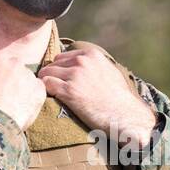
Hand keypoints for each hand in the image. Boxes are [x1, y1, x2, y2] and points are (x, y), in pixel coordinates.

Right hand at [0, 49, 45, 129]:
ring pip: (24, 78)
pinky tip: (20, 105)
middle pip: (11, 68)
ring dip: (19, 86)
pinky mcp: (40, 89)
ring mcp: (29, 75)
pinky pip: (36, 89)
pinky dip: (30, 96)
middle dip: (6, 78)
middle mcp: (16, 62)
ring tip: (10, 102)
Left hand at [38, 46, 157, 144]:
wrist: (124, 114)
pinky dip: (45, 91)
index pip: (63, 57)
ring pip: (46, 73)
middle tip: (56, 90)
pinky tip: (51, 99)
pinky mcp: (69, 91)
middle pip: (53, 64)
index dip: (60, 70)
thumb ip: (94, 64)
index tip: (62, 81)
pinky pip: (46, 84)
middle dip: (53, 76)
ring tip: (52, 96)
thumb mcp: (109, 71)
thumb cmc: (119, 97)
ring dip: (47, 84)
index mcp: (91, 54)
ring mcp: (75, 75)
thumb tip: (82, 65)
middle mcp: (82, 61)